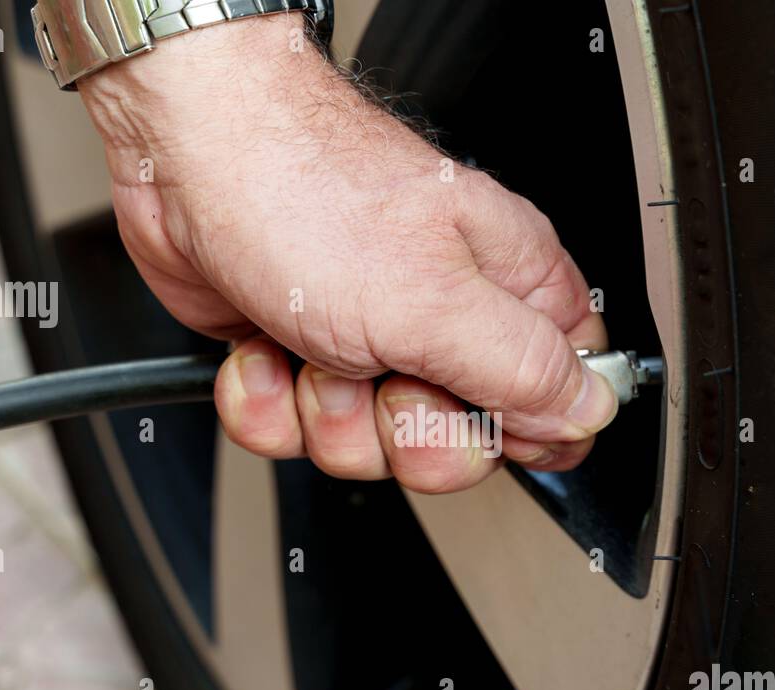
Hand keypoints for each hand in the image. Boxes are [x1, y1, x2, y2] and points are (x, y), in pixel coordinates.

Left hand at [78, 13, 616, 492]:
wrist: (186, 156)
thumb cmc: (308, 191)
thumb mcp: (434, 299)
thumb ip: (522, 368)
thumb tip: (588, 410)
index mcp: (507, 292)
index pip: (561, 397)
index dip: (524, 431)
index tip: (480, 414)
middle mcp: (444, 322)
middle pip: (463, 445)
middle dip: (408, 430)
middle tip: (388, 374)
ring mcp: (371, 345)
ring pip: (371, 449)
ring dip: (326, 411)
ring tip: (314, 344)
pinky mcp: (304, 359)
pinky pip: (297, 433)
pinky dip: (267, 402)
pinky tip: (265, 348)